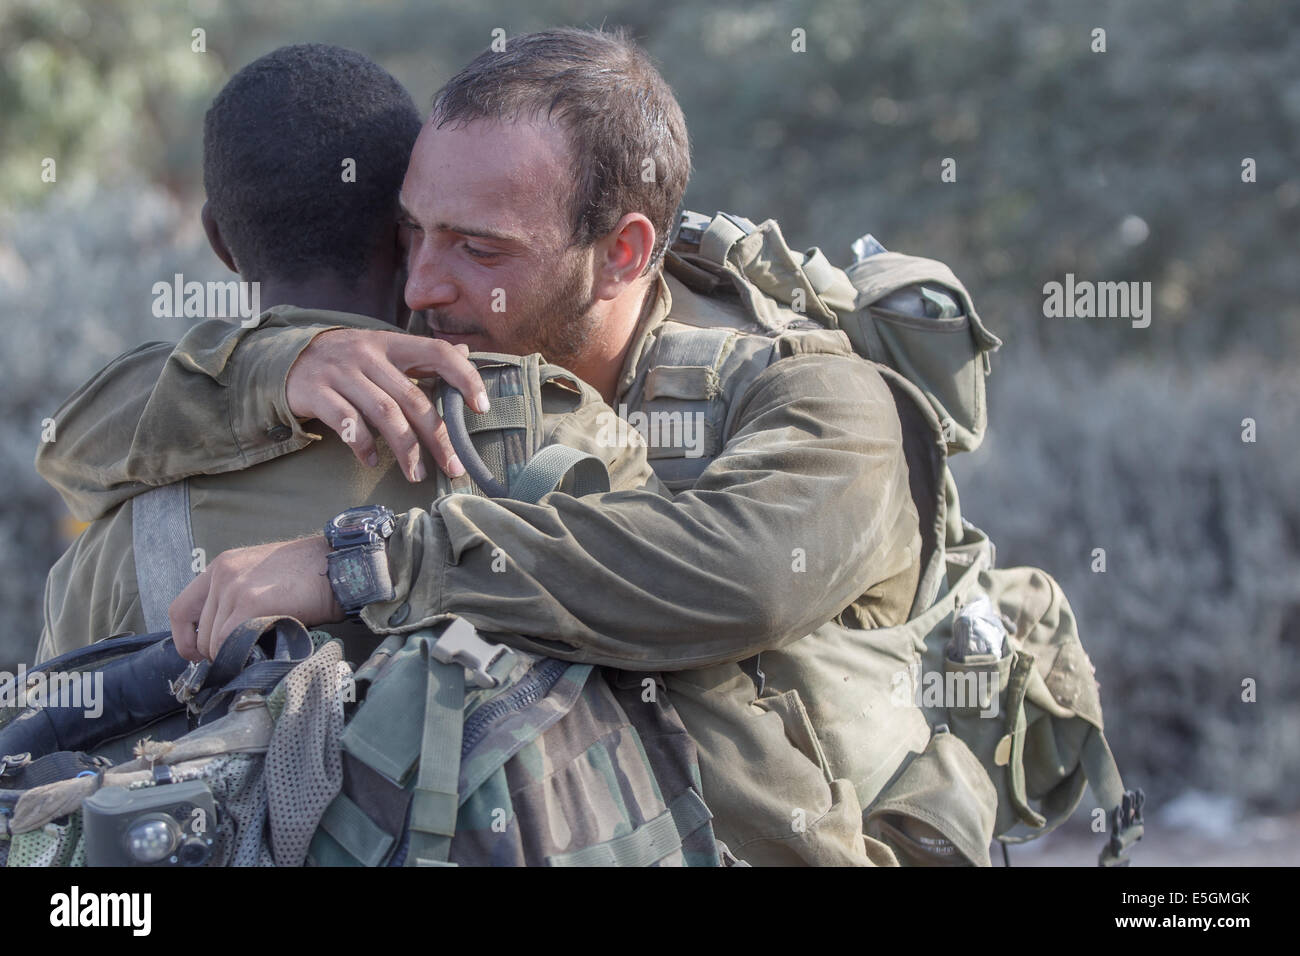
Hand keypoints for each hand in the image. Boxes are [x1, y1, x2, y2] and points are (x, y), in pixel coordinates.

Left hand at [168, 536, 343, 661]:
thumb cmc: (310, 574)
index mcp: (222, 566)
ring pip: (212, 642)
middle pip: (199, 631)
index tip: (198, 654)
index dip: (185, 638)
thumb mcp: (262, 576)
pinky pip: (227, 642)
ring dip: (231, 655)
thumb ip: (237, 598)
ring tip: (257, 651)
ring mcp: (233, 587)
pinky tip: (258, 653)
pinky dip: (238, 656)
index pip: (180, 609)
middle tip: (240, 657)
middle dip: (215, 653)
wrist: (338, 566)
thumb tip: (225, 637)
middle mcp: (221, 574)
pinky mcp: (249, 603)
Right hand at [286, 328, 490, 481]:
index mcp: (392, 344)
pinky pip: (346, 423)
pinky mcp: (315, 392)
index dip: (464, 377)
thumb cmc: (348, 361)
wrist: (286, 357)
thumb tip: (466, 355)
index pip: (438, 352)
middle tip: (454, 468)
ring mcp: (341, 373)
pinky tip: (370, 461)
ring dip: (405, 449)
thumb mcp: (384, 351)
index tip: (482, 407)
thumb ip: (422, 358)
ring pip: (383, 413)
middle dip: (438, 437)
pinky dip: (362, 445)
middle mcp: (368, 355)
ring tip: (416, 475)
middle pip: (412, 397)